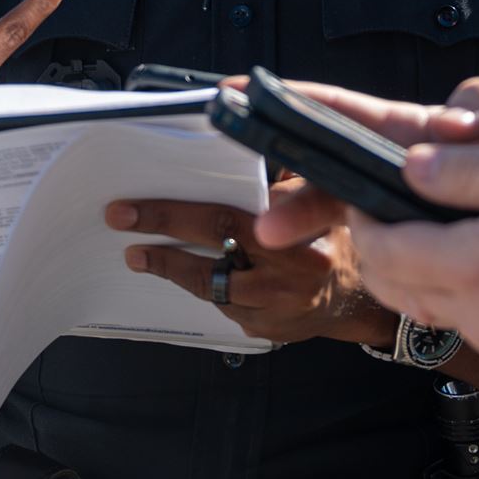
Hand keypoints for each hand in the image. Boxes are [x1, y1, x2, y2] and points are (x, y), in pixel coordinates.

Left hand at [106, 180, 390, 347]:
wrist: (356, 299)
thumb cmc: (334, 239)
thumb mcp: (320, 198)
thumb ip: (281, 180)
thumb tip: (234, 149)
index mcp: (301, 228)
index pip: (229, 214)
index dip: (178, 210)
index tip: (140, 197)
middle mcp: (289, 268)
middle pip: (213, 241)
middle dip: (162, 226)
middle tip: (121, 217)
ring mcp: (275, 304)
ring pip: (210, 283)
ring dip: (170, 266)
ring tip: (139, 255)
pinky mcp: (264, 328)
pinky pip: (221, 306)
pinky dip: (200, 287)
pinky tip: (181, 273)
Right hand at [255, 76, 478, 249]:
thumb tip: (453, 126)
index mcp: (415, 136)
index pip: (346, 116)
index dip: (296, 103)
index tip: (240, 93)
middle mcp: (401, 175)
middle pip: (333, 178)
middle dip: (296, 193)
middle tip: (266, 215)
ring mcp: (409, 215)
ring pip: (352, 222)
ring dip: (322, 230)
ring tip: (289, 241)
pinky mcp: (427, 251)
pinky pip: (391, 259)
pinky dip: (379, 267)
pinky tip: (371, 276)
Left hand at [268, 88, 478, 391]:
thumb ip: (470, 171)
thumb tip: (412, 165)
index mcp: (470, 267)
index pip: (382, 250)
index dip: (363, 218)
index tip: (366, 192)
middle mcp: (477, 316)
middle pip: (397, 289)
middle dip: (381, 250)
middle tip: (389, 213)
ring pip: (436, 310)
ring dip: (422, 275)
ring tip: (444, 233)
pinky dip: (469, 298)